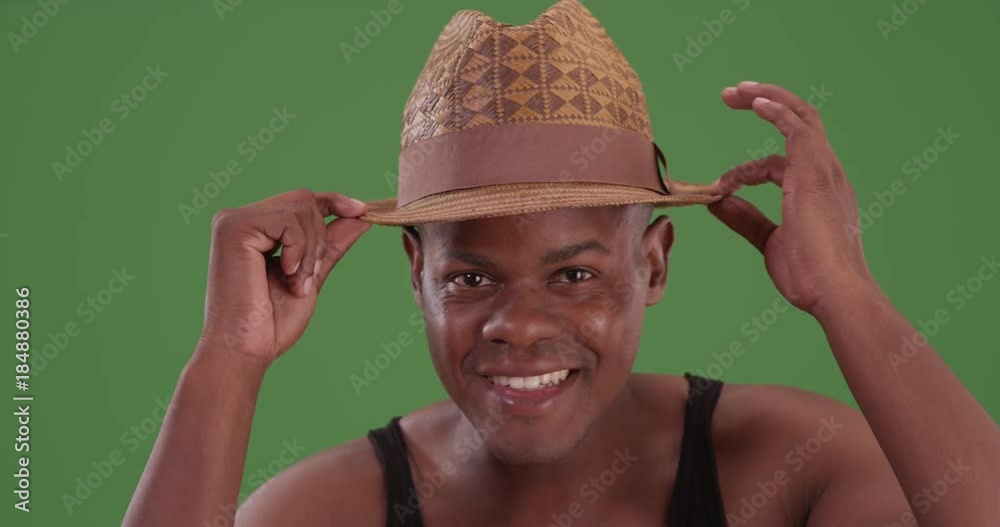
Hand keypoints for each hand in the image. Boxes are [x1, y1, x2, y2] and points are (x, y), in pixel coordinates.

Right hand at [197, 189, 369, 364]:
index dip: (333, 200)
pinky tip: (284, 273)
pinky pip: (289, 221)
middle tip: (307, 278)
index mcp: (254, 230)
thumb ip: (330, 245)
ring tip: (294, 282)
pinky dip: (298, 250)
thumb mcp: (311, 275)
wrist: (246, 349)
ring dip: (310, 250)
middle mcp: (239, 219)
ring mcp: (233, 221)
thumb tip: (360, 216)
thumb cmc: (272, 322)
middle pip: (304, 199)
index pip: (300, 201)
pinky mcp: (233, 227)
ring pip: (301, 207)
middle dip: (320, 239)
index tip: (360, 210)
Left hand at [708, 81, 877, 316]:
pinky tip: (753, 101)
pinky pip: (798, 128)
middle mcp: (826, 173)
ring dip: (766, 97)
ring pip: (800, 115)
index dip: (746, 170)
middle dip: (764, 102)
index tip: (720, 187)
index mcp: (819, 191)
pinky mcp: (814, 173)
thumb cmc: (810, 275)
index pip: (780, 162)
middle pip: (799, 121)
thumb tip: (717, 201)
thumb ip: (746, 219)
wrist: (833, 292)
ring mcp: (823, 171)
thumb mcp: (769, 241)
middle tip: (729, 94)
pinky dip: (776, 110)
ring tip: (734, 91)